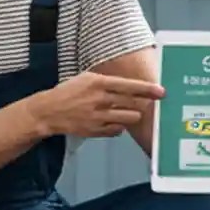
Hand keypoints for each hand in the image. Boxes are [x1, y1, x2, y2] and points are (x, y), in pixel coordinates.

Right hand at [28, 72, 164, 138]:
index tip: (161, 91)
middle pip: (132, 103)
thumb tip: (130, 84)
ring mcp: (98, 117)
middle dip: (145, 103)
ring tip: (130, 112)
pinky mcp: (95, 131)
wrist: (48, 111)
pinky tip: (114, 122)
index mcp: (98, 83)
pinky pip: (117, 130)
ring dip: (133, 115)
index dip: (147, 89)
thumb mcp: (86, 78)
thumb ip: (107, 81)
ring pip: (128, 118)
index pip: (129, 86)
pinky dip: (119, 127)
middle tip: (152, 103)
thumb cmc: (68, 92)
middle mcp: (100, 100)